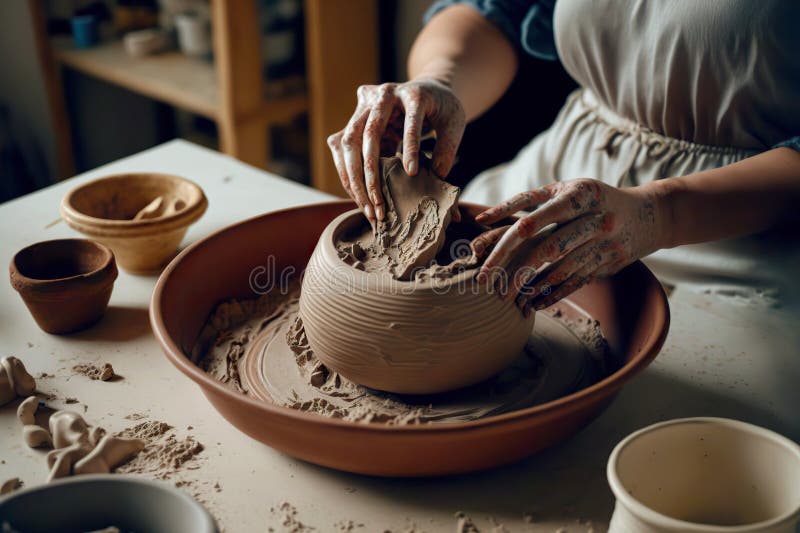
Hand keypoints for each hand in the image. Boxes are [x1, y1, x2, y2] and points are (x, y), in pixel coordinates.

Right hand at [326, 78, 465, 220]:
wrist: (426, 92)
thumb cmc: (441, 110)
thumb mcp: (454, 125)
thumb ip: (447, 148)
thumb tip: (437, 177)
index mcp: (412, 93)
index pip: (409, 120)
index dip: (410, 147)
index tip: (412, 173)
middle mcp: (383, 95)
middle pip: (368, 132)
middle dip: (370, 172)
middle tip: (379, 204)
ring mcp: (364, 106)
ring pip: (347, 143)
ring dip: (354, 179)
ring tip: (368, 208)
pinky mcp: (354, 121)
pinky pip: (343, 150)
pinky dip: (349, 176)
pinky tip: (360, 199)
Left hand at [472, 179, 661, 314]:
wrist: (648, 213)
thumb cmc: (592, 198)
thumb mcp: (566, 189)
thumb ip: (528, 201)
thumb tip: (483, 218)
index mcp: (575, 195)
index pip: (530, 220)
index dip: (501, 238)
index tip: (475, 253)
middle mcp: (591, 219)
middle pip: (544, 249)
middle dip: (512, 269)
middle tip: (486, 284)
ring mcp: (603, 242)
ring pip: (560, 270)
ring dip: (531, 286)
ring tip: (507, 299)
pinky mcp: (609, 262)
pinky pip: (577, 282)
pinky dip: (553, 294)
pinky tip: (533, 304)